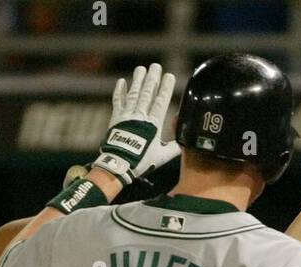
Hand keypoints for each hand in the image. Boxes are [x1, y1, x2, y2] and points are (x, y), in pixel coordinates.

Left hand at [91, 63, 179, 186]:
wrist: (119, 165)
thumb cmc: (141, 162)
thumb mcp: (161, 157)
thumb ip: (174, 148)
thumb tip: (184, 142)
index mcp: (153, 124)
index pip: (161, 101)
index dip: (166, 87)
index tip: (169, 76)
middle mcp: (140, 116)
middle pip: (147, 93)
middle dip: (152, 78)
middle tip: (156, 66)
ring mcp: (127, 115)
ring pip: (133, 93)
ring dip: (138, 80)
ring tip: (141, 68)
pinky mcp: (116, 118)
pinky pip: (118, 101)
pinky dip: (119, 91)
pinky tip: (122, 82)